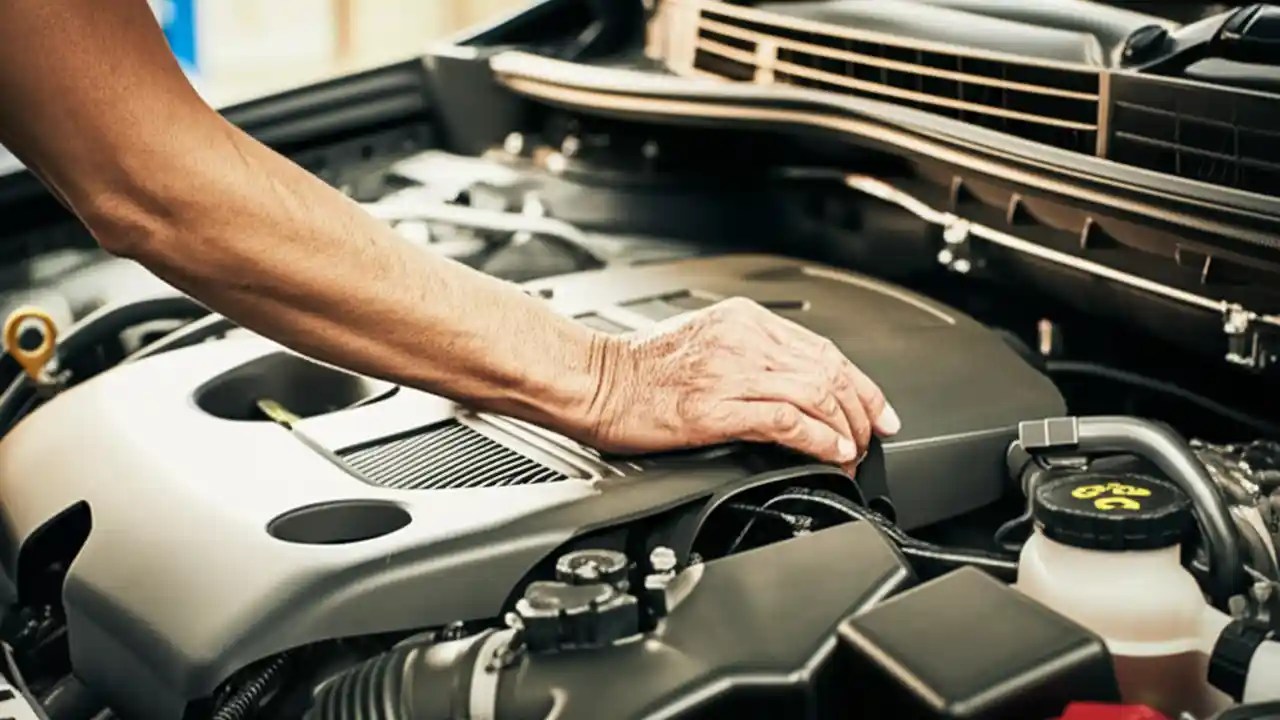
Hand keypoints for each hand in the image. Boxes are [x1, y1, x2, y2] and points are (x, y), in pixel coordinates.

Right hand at [582, 297, 899, 469]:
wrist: (593, 381)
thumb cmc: (638, 370)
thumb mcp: (705, 343)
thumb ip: (750, 356)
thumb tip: (794, 386)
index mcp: (744, 320)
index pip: (823, 349)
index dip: (861, 383)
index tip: (879, 408)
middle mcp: (744, 339)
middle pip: (829, 371)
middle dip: (863, 409)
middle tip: (875, 435)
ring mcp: (731, 372)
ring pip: (816, 395)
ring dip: (846, 429)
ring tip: (854, 451)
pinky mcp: (717, 407)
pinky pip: (787, 422)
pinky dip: (819, 440)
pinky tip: (832, 453)